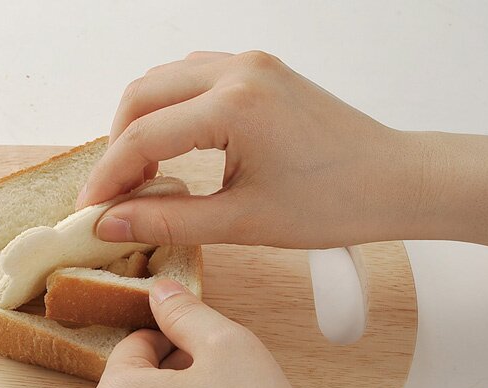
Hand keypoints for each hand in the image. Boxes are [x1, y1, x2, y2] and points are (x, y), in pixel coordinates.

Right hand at [77, 50, 426, 248]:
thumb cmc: (335, 203)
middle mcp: (238, 70)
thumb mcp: (242, 221)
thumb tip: (111, 223)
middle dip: (117, 146)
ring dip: (141, 124)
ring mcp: (250, 64)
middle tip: (114, 195)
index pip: (143, 137)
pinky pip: (193, 78)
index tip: (90, 210)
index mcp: (234, 105)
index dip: (108, 177)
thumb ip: (168, 221)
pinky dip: (169, 110)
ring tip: (141, 176)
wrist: (396, 181)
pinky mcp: (259, 70)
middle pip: (142, 96)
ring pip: (163, 81)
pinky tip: (172, 147)